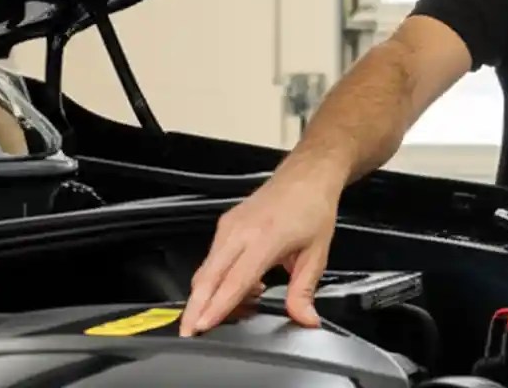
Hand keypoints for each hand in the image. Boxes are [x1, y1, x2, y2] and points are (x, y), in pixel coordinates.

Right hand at [179, 169, 339, 335]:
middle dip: (195, 307)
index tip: (202, 325)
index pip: (235, 279)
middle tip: (190, 332)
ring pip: (207, 268)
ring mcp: (229, 226)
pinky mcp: (225, 223)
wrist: (307, 175)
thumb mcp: (317, 253)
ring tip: (227, 313)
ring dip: (208, 294)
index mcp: (265, 238)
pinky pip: (212, 257)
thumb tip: (305, 318)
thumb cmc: (313, 208)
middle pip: (208, 276)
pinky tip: (237, 287)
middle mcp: (241, 231)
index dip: (217, 305)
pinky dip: (216, 278)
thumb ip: (304, 290)